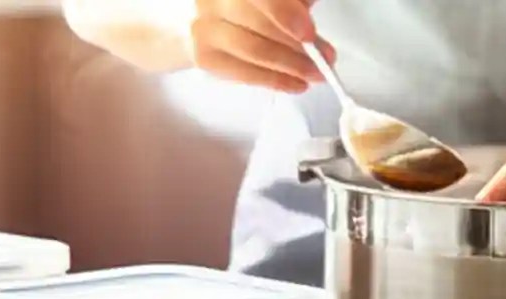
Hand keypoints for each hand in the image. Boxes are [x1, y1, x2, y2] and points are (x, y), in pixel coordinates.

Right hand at [187, 0, 335, 92]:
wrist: (179, 16)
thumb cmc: (229, 2)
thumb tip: (308, 6)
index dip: (286, 15)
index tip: (308, 33)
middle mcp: (211, 1)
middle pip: (261, 27)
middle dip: (299, 46)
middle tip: (326, 57)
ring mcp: (204, 29)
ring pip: (255, 52)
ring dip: (291, 67)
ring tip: (315, 74)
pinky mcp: (204, 56)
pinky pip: (245, 73)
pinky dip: (275, 80)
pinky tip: (296, 84)